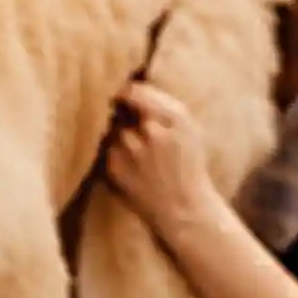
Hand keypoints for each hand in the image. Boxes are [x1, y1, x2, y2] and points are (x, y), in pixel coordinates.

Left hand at [106, 81, 218, 237]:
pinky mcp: (116, 167)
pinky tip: (134, 168)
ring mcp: (132, 150)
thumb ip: (162, 105)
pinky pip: (108, 149)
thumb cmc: (188, 167)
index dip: (125, 91)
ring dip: (121, 136)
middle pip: (121, 109)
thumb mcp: (190, 131)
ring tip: (139, 154)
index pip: (135, 91)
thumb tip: (129, 87)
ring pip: (114, 129)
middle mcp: (153, 131)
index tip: (123, 95)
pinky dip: (116, 154)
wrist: (183, 210)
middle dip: (125, 116)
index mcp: (177, 118)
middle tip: (138, 131)